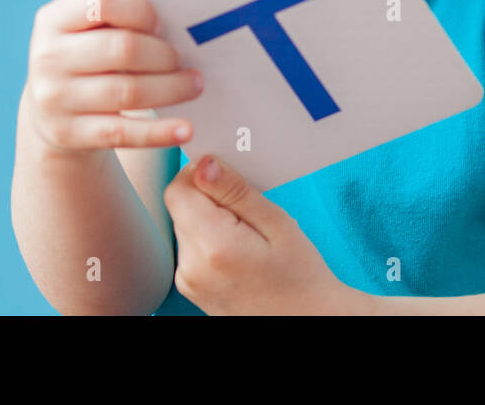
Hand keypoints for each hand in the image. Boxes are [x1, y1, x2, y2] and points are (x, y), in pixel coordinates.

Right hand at [20, 0, 202, 156]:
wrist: (50, 112)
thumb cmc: (87, 59)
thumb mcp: (87, 32)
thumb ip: (121, 22)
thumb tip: (181, 32)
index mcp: (54, 19)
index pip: (102, 1)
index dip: (140, 10)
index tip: (161, 25)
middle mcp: (48, 56)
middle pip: (123, 48)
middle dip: (164, 55)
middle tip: (184, 61)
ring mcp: (54, 98)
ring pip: (128, 92)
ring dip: (171, 88)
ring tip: (194, 86)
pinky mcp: (68, 134)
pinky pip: (123, 133)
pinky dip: (159, 132)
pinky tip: (185, 129)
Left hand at [163, 154, 355, 314]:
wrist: (305, 320)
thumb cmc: (300, 275)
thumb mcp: (276, 223)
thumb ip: (235, 191)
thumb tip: (204, 162)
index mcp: (213, 245)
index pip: (179, 188)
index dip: (201, 174)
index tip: (230, 180)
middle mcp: (191, 265)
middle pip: (181, 206)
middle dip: (210, 199)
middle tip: (249, 212)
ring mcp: (187, 280)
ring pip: (185, 225)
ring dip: (210, 220)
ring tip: (247, 236)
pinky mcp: (189, 287)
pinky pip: (190, 248)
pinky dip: (210, 240)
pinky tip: (239, 252)